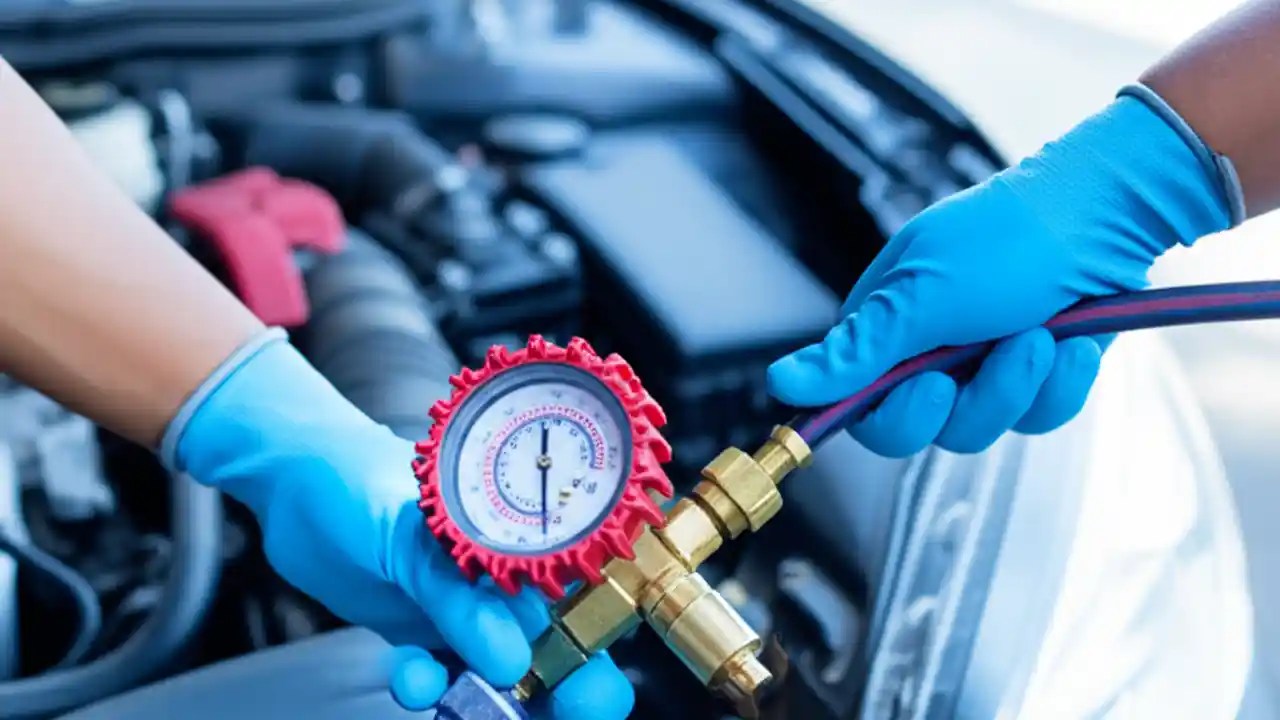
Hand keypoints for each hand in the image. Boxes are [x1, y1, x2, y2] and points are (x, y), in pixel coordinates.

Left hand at [164, 335, 631, 718]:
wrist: (294, 478)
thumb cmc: (362, 478)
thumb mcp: (415, 539)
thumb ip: (460, 602)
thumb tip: (510, 663)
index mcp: (531, 536)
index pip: (591, 594)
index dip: (599, 645)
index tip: (587, 689)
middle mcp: (512, 574)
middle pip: (561, 645)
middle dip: (560, 691)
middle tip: (534, 714)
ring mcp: (469, 606)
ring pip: (508, 672)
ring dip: (495, 702)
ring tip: (465, 705)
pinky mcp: (425, 629)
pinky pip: (443, 676)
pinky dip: (430, 689)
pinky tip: (412, 679)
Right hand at [768, 92, 1231, 456]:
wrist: (1111, 213)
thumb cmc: (1009, 238)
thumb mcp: (923, 296)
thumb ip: (855, 352)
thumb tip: (779, 383)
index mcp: (884, 326)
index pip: (858, 404)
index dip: (888, 414)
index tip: (927, 390)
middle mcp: (926, 352)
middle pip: (921, 431)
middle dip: (966, 401)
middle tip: (989, 355)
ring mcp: (982, 366)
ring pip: (982, 428)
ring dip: (1017, 385)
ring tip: (1041, 333)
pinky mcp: (1035, 376)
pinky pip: (1037, 416)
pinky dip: (1059, 384)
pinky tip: (1073, 343)